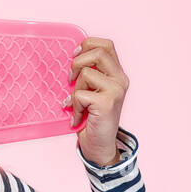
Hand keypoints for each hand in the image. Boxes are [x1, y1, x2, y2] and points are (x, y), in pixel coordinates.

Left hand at [65, 37, 128, 166]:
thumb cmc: (92, 119)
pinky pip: (81, 94)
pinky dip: (75, 106)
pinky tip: (78, 117)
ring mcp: (116, 90)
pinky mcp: (107, 103)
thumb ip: (88, 75)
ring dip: (75, 89)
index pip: (106, 45)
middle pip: (98, 52)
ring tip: (77, 105)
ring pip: (86, 73)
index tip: (74, 56)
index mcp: (117, 74)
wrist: (99, 146)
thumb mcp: (91, 92)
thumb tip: (71, 59)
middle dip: (78, 63)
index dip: (88, 45)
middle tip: (70, 79)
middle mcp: (120, 79)